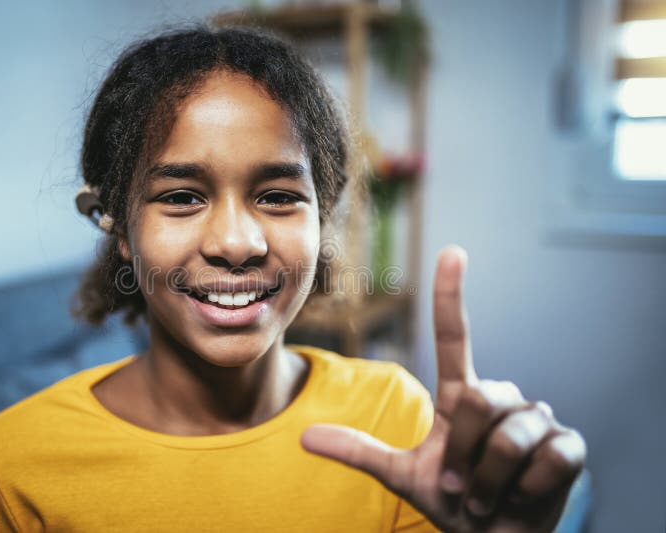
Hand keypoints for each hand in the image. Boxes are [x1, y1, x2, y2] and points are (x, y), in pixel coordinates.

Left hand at [300, 245, 585, 531]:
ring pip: (507, 436)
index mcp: (461, 397)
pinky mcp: (568, 448)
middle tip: (460, 489)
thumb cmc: (451, 501)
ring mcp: (538, 420)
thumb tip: (304, 437)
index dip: (450, 296)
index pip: (454, 339)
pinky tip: (524, 497)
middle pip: (477, 401)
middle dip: (462, 456)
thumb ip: (359, 452)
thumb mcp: (401, 476)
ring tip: (487, 498)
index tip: (451, 252)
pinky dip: (526, 491)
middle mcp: (501, 398)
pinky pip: (546, 459)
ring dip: (488, 482)